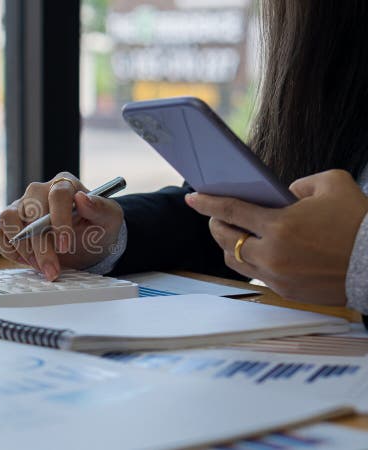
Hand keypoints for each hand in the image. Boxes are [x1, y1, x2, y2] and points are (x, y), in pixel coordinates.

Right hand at [0, 172, 124, 280]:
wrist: (87, 243)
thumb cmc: (97, 227)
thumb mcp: (109, 219)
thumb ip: (100, 208)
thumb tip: (83, 198)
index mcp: (64, 184)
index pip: (57, 194)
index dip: (60, 220)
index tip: (66, 246)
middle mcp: (38, 191)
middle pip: (31, 211)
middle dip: (41, 245)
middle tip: (52, 270)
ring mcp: (20, 206)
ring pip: (7, 219)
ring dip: (21, 247)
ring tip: (39, 266)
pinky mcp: (8, 224)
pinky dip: (7, 249)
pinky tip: (27, 260)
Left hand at [186, 169, 367, 304]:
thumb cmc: (359, 221)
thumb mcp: (332, 184)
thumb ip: (299, 183)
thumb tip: (280, 193)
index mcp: (280, 226)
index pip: (231, 212)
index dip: (208, 203)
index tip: (193, 198)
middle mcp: (272, 254)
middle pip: (225, 240)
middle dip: (216, 225)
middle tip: (217, 216)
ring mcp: (278, 277)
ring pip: (235, 262)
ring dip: (230, 246)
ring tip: (235, 233)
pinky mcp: (287, 292)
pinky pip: (257, 275)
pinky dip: (252, 261)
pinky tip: (258, 250)